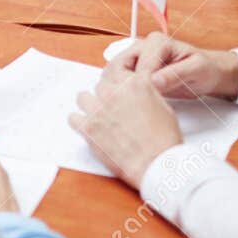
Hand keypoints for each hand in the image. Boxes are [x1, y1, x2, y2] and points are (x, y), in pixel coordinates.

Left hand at [69, 71, 182, 189]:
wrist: (157, 164)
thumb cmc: (164, 139)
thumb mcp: (163, 107)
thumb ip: (145, 93)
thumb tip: (135, 91)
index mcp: (133, 84)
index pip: (116, 74)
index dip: (118, 87)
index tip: (119, 95)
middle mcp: (113, 93)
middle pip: (100, 87)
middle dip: (105, 98)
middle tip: (112, 111)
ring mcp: (98, 109)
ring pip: (83, 98)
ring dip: (89, 106)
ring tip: (98, 119)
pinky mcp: (88, 127)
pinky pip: (73, 118)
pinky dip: (79, 123)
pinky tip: (89, 130)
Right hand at [103, 32, 237, 101]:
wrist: (207, 73)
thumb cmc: (204, 69)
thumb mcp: (196, 70)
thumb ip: (176, 74)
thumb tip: (156, 81)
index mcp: (158, 42)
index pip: (141, 63)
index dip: (140, 83)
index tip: (143, 100)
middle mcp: (143, 46)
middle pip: (120, 65)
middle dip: (123, 85)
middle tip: (130, 105)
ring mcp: (137, 58)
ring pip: (115, 73)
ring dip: (118, 89)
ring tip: (126, 107)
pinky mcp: (135, 71)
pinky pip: (120, 80)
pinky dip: (121, 91)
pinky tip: (126, 104)